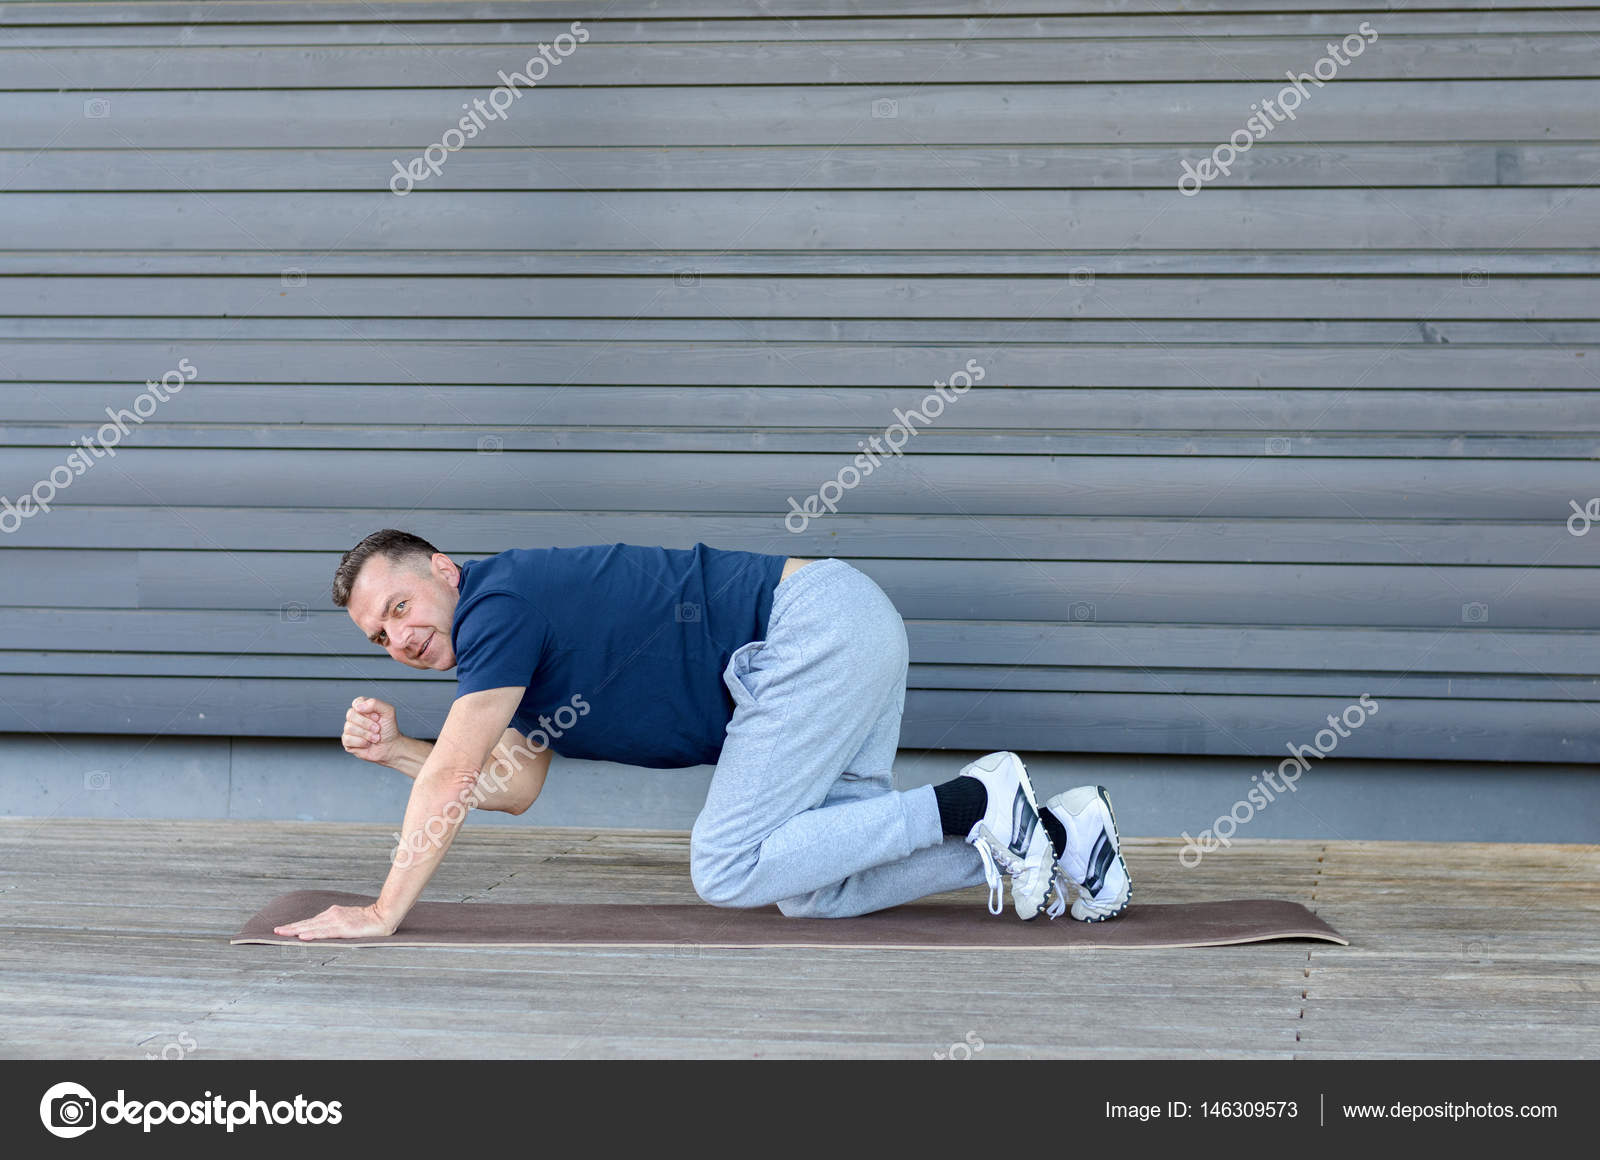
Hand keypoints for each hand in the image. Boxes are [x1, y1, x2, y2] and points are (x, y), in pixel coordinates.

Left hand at [273, 903, 395, 940]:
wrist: (384, 916)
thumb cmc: (368, 921)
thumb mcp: (348, 921)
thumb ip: (335, 925)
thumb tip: (322, 930)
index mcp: (332, 914)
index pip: (309, 921)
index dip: (294, 926)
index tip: (281, 929)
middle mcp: (332, 916)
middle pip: (307, 923)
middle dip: (290, 928)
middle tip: (275, 932)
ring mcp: (337, 921)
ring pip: (312, 927)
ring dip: (296, 930)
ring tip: (283, 933)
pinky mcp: (343, 928)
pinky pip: (324, 932)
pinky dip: (312, 934)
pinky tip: (303, 936)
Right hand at [342, 696, 402, 765]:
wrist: (390, 746)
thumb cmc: (389, 729)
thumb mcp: (388, 712)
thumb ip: (375, 703)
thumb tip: (358, 706)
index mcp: (363, 708)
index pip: (356, 703)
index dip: (367, 710)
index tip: (377, 717)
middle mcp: (354, 717)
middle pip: (351, 715)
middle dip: (367, 724)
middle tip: (377, 729)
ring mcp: (349, 729)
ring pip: (349, 728)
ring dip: (366, 735)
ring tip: (375, 738)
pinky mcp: (347, 741)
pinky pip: (347, 739)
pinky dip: (361, 743)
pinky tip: (367, 744)